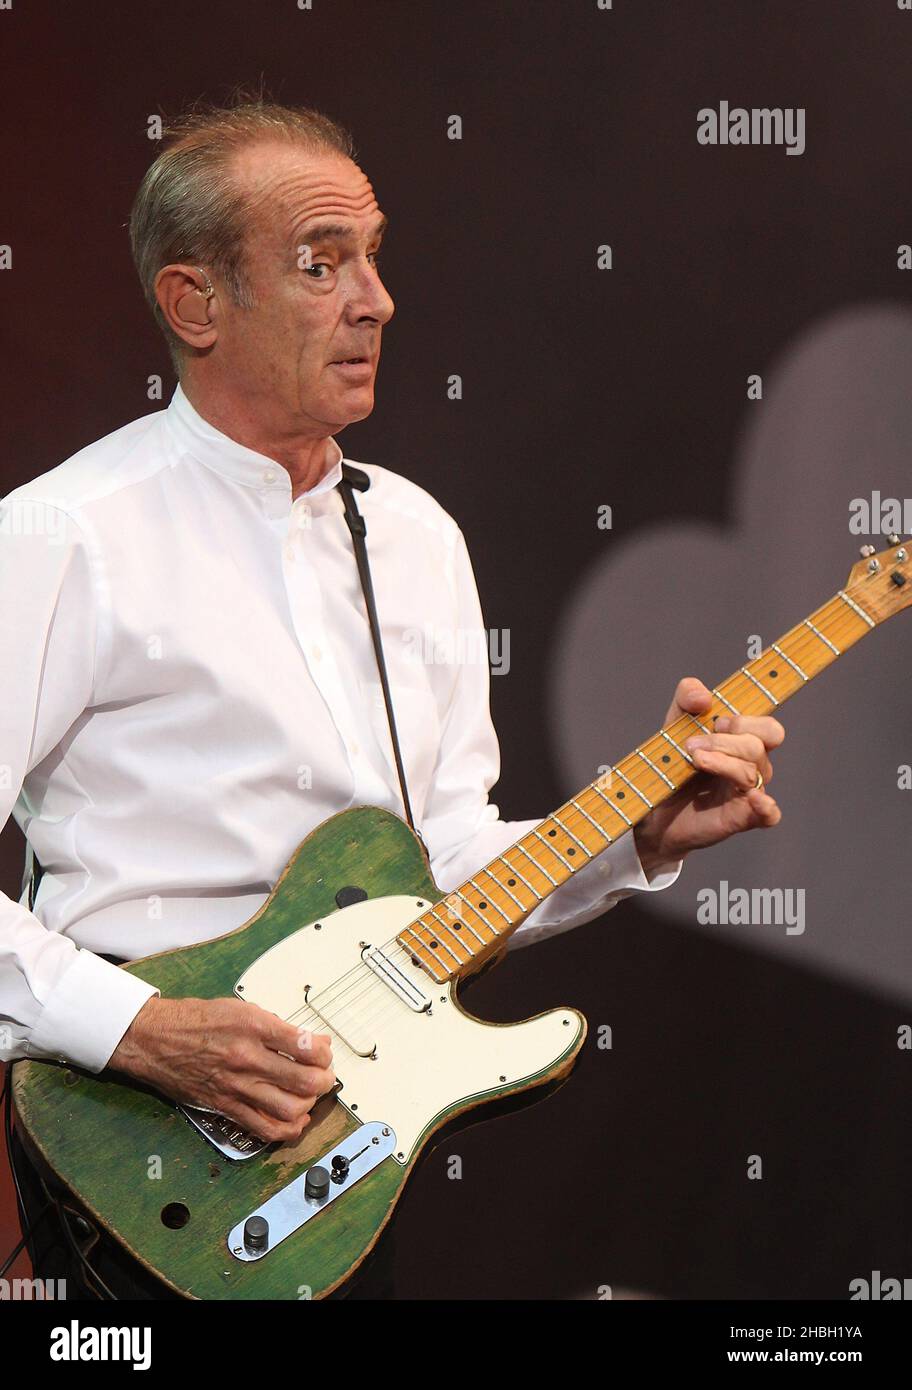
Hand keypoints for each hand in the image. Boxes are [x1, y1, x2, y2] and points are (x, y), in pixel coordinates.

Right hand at [110, 996, 334, 1143]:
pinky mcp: (225, 1106)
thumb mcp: (241, 1009)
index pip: (306, 1046)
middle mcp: (247, 1058)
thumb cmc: (196, 1020)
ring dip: (309, 1104)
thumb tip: (313, 1041)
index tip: (324, 1052)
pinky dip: (287, 1129)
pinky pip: (264, 1128)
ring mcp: (236, 1086)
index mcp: (254, 1027)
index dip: (324, 1052)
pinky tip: (295, 1120)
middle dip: (324, 1080)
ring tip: (309, 1095)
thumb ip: (278, 1027)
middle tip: (324, 1075)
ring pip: (290, 1109)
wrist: (154, 1038)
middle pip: (304, 1081)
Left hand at [633, 676, 784, 871]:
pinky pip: (769, 815)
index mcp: (743, 743)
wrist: (653, 807)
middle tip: (691, 746)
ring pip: (751, 773)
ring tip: (694, 761)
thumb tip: (704, 696)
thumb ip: (686, 698)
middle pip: (756, 748)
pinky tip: (753, 799)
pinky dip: (766, 807)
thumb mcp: (674, 724)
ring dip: (721, 763)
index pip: (768, 729)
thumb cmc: (671, 764)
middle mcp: (752, 766)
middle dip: (723, 743)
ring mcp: (749, 793)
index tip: (717, 722)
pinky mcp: (741, 818)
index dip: (746, 723)